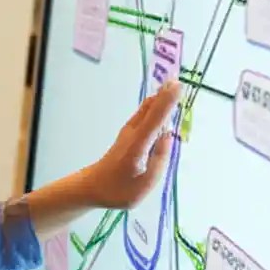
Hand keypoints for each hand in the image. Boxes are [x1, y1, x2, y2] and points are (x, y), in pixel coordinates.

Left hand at [84, 79, 179, 208]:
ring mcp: (129, 132)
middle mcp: (133, 133)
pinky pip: (144, 115)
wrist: (93, 187)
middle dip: (164, 95)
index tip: (177, 86)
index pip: (155, 119)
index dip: (167, 102)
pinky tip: (159, 101)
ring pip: (146, 110)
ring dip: (159, 98)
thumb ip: (159, 160)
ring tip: (172, 84)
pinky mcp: (128, 134)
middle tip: (177, 79)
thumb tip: (168, 137)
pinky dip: (154, 106)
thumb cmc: (119, 189)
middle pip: (150, 109)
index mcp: (138, 145)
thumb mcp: (144, 184)